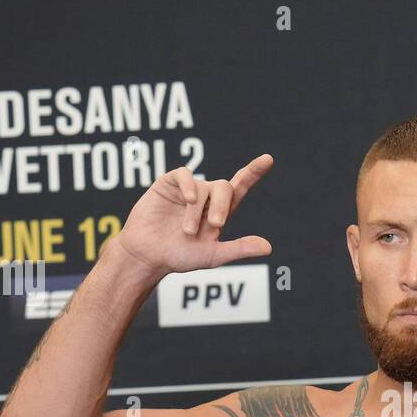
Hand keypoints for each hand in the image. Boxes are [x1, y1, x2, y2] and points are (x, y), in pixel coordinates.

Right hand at [113, 156, 273, 279]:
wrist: (148, 256)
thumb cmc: (179, 257)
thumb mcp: (213, 256)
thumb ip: (239, 249)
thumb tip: (269, 248)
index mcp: (220, 212)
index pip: (240, 187)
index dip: (253, 173)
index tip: (267, 159)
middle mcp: (206, 198)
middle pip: (224, 187)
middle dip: (222, 205)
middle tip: (214, 224)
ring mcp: (187, 189)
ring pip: (203, 188)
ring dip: (197, 211)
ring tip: (187, 231)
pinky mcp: (168, 184)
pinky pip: (184, 175)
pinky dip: (189, 185)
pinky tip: (188, 198)